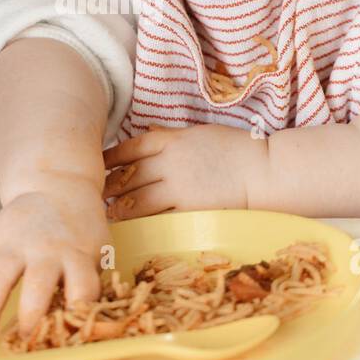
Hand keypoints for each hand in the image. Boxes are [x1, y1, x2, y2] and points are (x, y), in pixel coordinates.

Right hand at [0, 176, 108, 339]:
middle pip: (36, 287)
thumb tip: (83, 323)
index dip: (78, 311)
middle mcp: (45, 250)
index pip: (82, 287)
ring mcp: (17, 243)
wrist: (59, 188)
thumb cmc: (79, 229)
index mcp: (76, 255)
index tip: (70, 333)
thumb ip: (89, 281)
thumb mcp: (97, 250)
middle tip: (25, 339)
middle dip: (30, 317)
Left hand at [103, 124, 258, 218]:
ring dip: (118, 208)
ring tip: (107, 213)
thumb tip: (149, 135)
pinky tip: (131, 226)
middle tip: (95, 193)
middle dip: (108, 185)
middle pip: (128, 175)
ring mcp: (179, 188)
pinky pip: (157, 218)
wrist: (264, 172)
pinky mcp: (189, 211)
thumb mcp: (201, 133)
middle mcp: (170, 163)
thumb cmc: (236, 150)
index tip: (99, 163)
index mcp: (173, 140)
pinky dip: (141, 222)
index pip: (131, 147)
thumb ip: (173, 138)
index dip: (111, 156)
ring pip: (136, 200)